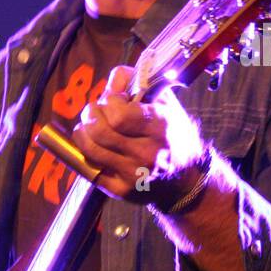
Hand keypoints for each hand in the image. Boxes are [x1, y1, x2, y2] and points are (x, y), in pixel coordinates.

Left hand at [69, 65, 205, 204]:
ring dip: (83, 130)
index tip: (114, 99)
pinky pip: (88, 167)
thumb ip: (139, 84)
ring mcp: (132, 174)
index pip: (119, 114)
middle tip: (97, 110)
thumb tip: (112, 81)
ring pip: (89, 147)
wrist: (187, 178)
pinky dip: (85, 151)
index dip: (110, 101)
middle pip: (99, 130)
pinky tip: (93, 144)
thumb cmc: (174, 135)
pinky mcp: (120, 189)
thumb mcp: (166, 103)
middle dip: (91, 113)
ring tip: (90, 125)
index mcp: (160, 127)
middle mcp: (147, 153)